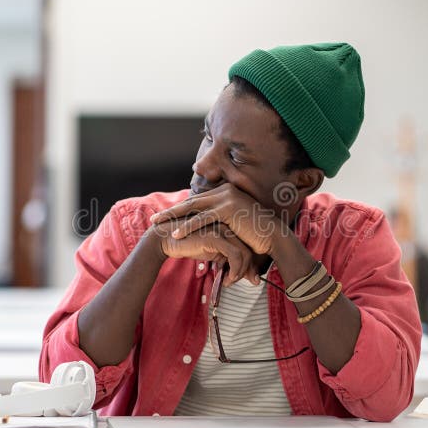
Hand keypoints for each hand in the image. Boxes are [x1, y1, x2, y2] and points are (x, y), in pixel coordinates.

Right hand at [148, 220, 259, 285]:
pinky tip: (226, 279)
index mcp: (229, 225)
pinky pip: (235, 255)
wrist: (165, 238)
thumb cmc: (188, 244)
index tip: (253, 278)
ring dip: (241, 272)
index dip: (252, 263)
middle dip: (251, 269)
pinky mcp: (215, 237)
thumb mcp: (212, 252)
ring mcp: (222, 229)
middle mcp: (228, 225)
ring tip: (230, 281)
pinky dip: (235, 270)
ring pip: (245, 253)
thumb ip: (226, 257)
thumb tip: (239, 273)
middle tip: (250, 282)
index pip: (248, 245)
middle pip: (250, 249)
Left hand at [149, 184, 282, 254]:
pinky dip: (187, 226)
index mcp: (225, 191)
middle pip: (191, 201)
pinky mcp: (227, 209)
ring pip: (192, 208)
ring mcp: (226, 198)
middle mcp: (224, 191)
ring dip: (172, 216)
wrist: (273, 236)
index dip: (180, 209)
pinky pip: (202, 219)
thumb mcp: (234, 223)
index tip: (165, 216)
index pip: (198, 201)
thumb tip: (208, 228)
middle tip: (154, 218)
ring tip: (157, 224)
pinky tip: (175, 233)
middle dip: (170, 211)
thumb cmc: (255, 234)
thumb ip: (221, 221)